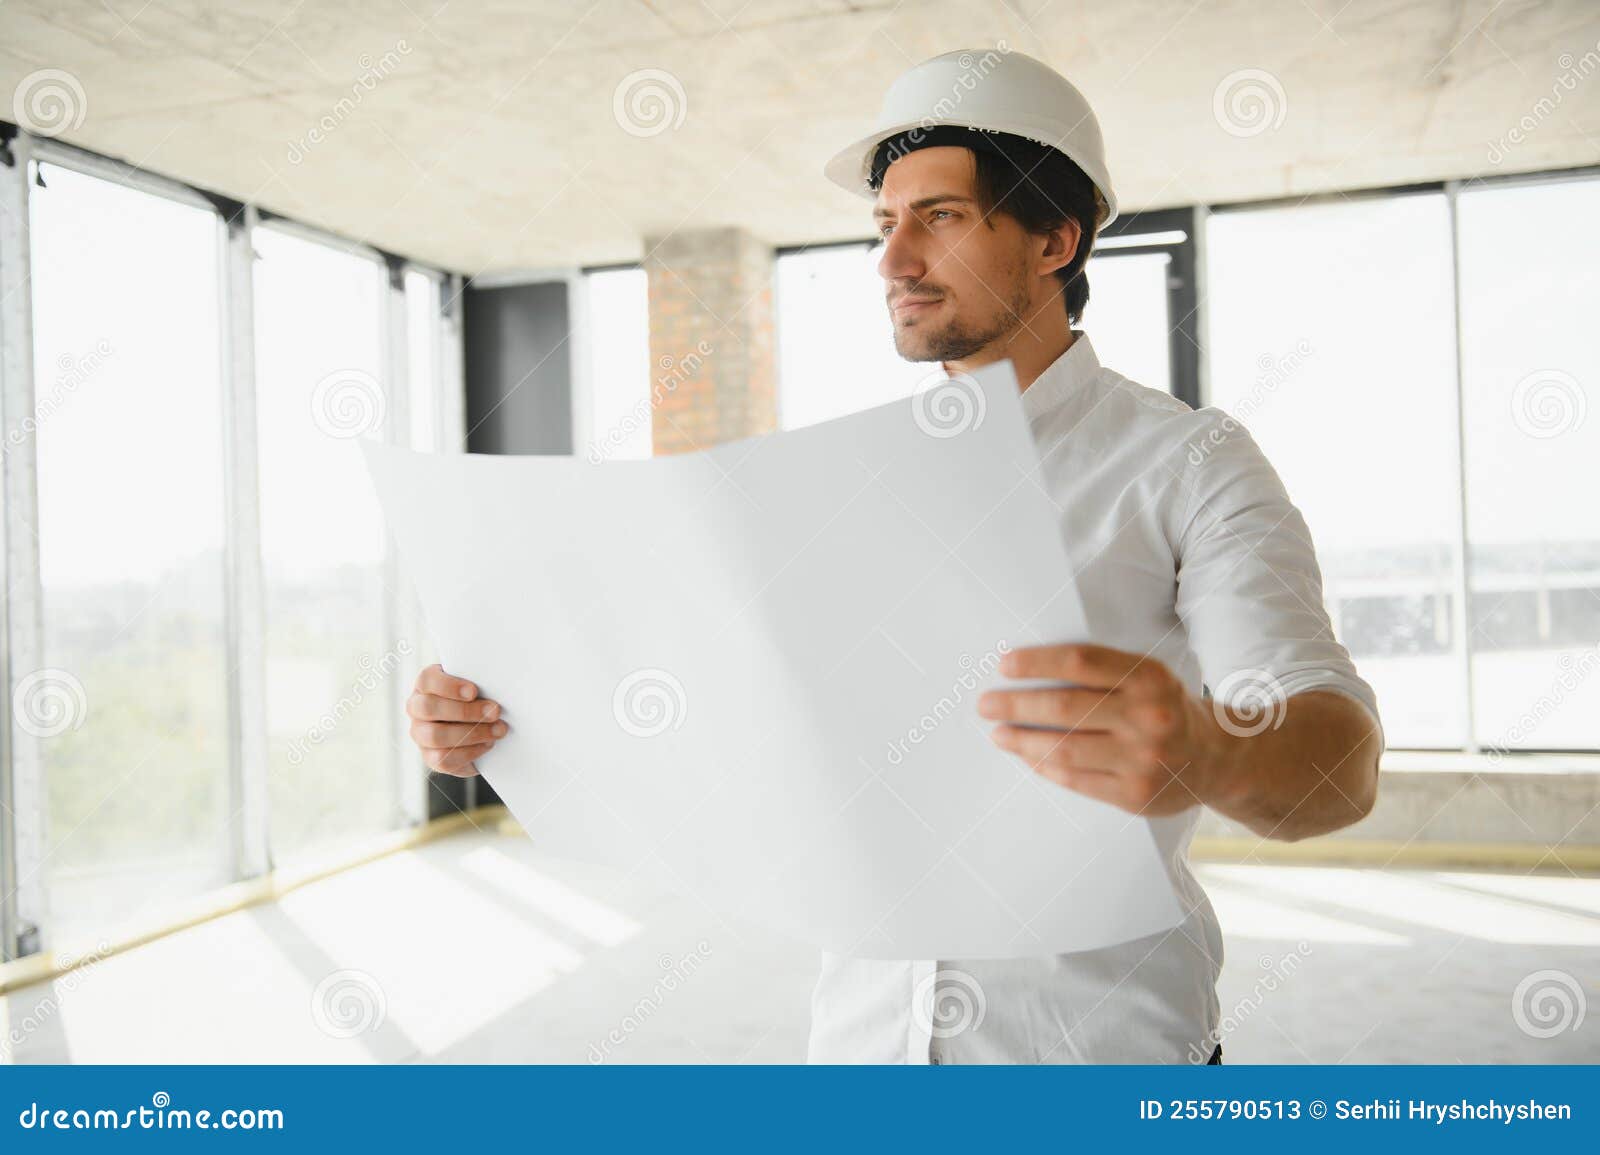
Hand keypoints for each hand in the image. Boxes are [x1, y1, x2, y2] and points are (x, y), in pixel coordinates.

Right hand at [406, 663, 507, 776]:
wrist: (479, 725)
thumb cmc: (478, 697)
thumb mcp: (477, 684)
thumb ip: (480, 680)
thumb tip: (499, 684)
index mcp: (426, 684)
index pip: (428, 680)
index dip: (449, 686)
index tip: (473, 691)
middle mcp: (416, 708)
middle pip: (429, 708)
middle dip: (465, 711)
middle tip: (495, 712)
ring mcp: (420, 734)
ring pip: (436, 736)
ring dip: (472, 734)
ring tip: (498, 730)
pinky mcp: (430, 757)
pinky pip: (444, 759)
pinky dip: (470, 752)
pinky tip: (488, 744)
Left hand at [978, 643, 1224, 817]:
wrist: (1217, 759)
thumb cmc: (1165, 708)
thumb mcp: (1147, 677)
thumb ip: (1101, 672)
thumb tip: (1029, 671)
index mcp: (1149, 678)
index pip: (1080, 661)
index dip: (1037, 662)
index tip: (1003, 665)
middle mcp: (1148, 717)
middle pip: (1065, 707)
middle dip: (1016, 705)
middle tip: (986, 704)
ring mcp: (1142, 759)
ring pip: (1065, 748)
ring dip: (1022, 741)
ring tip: (998, 734)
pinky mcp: (1134, 795)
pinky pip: (1076, 779)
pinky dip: (1044, 767)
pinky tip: (1026, 757)